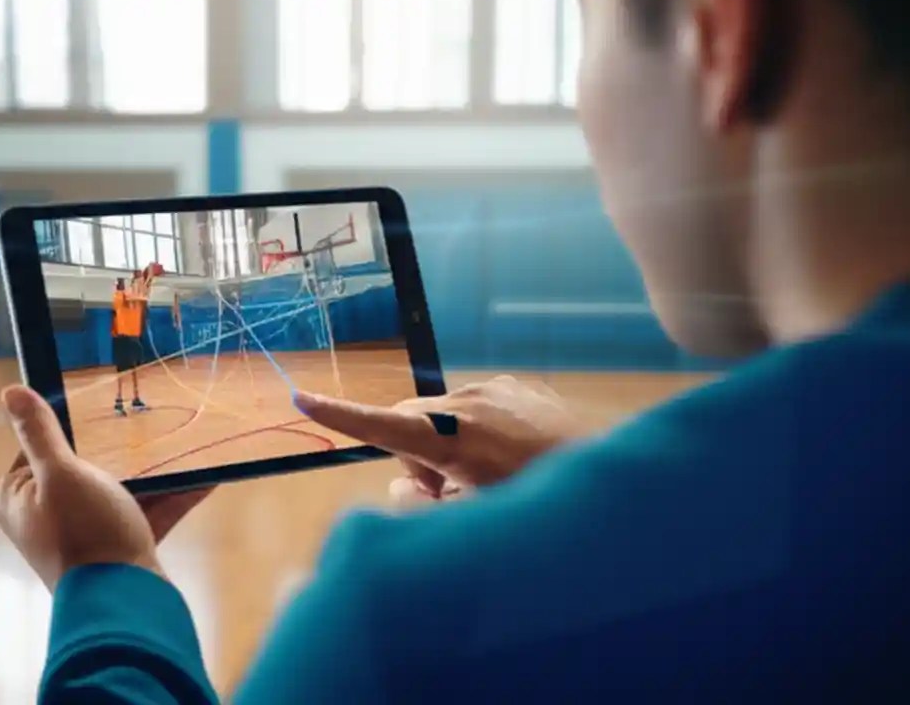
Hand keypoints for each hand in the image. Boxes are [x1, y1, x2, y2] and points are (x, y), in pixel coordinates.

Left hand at [0, 386, 211, 590]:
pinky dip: (171, 496)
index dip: (70, 426)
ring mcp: (83, 533)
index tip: (104, 405)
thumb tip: (10, 392)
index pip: (39, 446)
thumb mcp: (61, 473)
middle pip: (84, 467)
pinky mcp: (117, 549)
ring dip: (152, 471)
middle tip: (148, 418)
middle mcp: (44, 515)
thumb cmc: (84, 532)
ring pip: (119, 490)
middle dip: (118, 448)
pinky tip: (205, 476)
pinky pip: (145, 512)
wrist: (124, 602)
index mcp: (17, 496)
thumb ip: (39, 433)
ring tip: (181, 441)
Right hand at [294, 376, 586, 506]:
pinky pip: (475, 408)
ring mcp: (492, 390)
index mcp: (449, 438)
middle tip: (446, 495)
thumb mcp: (469, 522)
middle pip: (407, 425)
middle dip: (413, 458)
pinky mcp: (514, 387)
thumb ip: (421, 507)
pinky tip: (511, 459)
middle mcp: (465, 404)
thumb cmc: (535, 505)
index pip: (379, 425)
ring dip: (447, 447)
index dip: (338, 415)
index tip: (302, 397)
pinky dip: (476, 433)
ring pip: (441, 418)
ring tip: (489, 478)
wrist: (608, 477)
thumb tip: (407, 486)